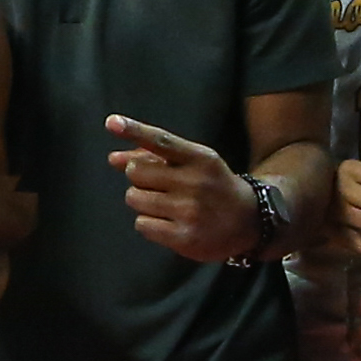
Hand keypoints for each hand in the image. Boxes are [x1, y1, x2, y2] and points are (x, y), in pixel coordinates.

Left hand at [106, 113, 256, 262]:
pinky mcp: (184, 237)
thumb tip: (113, 159)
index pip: (160, 140)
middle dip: (138, 178)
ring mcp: (190, 211)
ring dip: (142, 202)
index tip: (112, 122)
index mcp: (199, 158)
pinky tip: (168, 223)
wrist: (249, 220)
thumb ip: (153, 157)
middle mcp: (195, 182)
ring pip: (134, 199)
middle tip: (158, 186)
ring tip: (165, 205)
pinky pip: (142, 224)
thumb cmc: (211, 186)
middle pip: (135, 172)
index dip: (134, 130)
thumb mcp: (192, 163)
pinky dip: (148, 224)